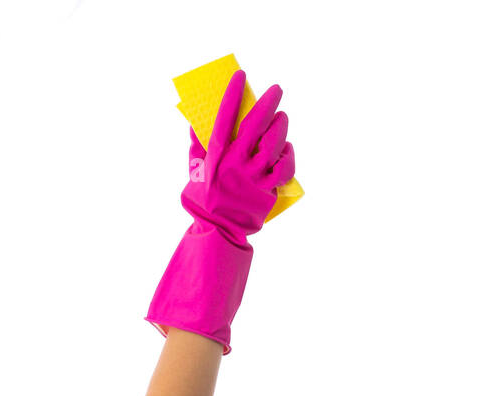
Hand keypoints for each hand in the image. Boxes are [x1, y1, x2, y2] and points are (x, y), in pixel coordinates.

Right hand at [181, 70, 294, 247]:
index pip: (223, 120)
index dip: (232, 96)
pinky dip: (288, 155)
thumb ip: (196, 148)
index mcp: (214, 159)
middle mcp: (234, 165)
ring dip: (281, 126)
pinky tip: (286, 149)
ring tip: (281, 118)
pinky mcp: (268, 190)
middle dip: (267, 103)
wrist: (219, 232)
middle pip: (255, 126)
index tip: (241, 76)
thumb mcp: (194, 174)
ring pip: (274, 143)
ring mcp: (253, 177)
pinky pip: (285, 166)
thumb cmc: (204, 202)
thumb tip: (195, 123)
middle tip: (276, 90)